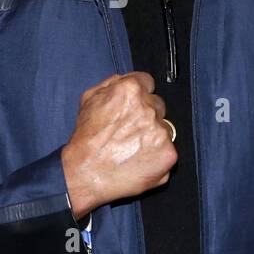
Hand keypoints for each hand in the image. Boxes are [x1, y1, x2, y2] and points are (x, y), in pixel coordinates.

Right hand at [61, 71, 176, 219]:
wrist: (85, 174)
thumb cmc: (85, 139)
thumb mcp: (89, 98)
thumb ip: (111, 83)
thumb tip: (127, 79)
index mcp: (130, 90)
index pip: (147, 82)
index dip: (139, 95)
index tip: (134, 106)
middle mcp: (148, 108)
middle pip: (158, 105)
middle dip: (146, 115)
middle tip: (128, 131)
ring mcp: (161, 132)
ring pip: (164, 128)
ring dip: (153, 136)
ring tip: (131, 148)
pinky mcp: (168, 154)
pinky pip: (168, 150)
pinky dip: (156, 156)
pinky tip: (138, 160)